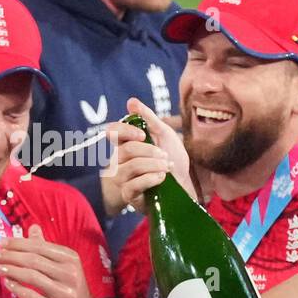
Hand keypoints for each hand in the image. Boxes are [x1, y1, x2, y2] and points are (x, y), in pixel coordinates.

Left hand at [0, 224, 111, 297]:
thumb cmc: (69, 288)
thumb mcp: (63, 266)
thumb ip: (46, 248)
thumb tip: (33, 227)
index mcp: (71, 259)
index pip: (40, 246)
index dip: (19, 243)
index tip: (2, 242)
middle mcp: (70, 274)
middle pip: (34, 260)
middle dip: (11, 256)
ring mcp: (65, 294)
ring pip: (32, 277)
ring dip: (12, 271)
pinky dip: (18, 289)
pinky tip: (8, 284)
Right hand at [101, 98, 193, 214]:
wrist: (185, 183)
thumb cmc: (172, 157)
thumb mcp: (164, 133)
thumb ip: (148, 118)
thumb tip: (131, 102)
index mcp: (126, 142)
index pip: (112, 132)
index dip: (125, 131)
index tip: (143, 135)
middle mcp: (120, 160)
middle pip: (126, 150)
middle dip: (149, 151)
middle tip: (165, 155)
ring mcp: (123, 178)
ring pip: (129, 168)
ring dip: (152, 165)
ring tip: (167, 167)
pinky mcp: (129, 195)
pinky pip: (132, 186)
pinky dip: (150, 179)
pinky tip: (161, 178)